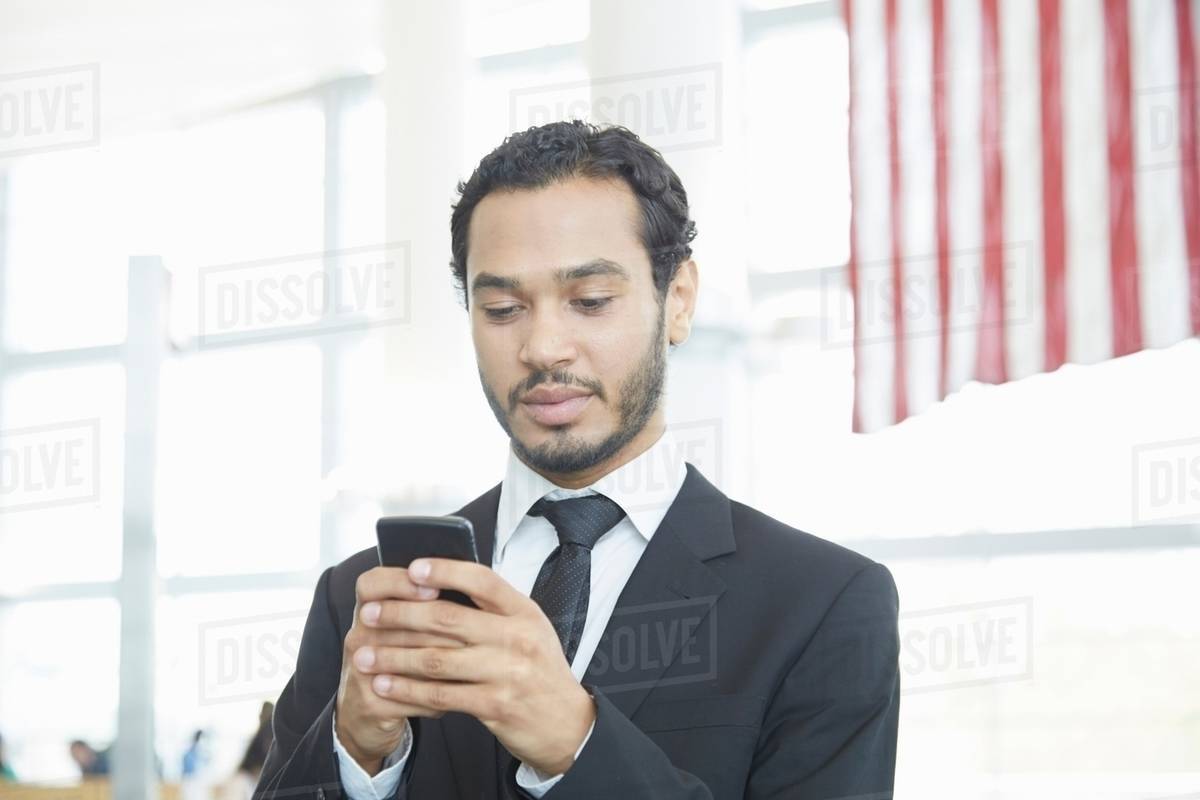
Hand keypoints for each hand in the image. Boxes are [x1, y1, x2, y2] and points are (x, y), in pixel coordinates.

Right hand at [335, 566, 463, 774]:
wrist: (363, 710)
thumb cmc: (395, 659)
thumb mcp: (402, 628)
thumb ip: (426, 607)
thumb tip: (471, 590)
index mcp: (368, 611)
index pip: (372, 584)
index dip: (400, 583)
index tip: (433, 588)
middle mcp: (359, 636)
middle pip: (395, 622)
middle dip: (438, 626)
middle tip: (471, 628)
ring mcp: (360, 671)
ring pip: (405, 660)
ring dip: (443, 661)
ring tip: (472, 661)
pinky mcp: (369, 703)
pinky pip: (410, 697)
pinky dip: (437, 697)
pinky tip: (456, 694)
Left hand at [355, 558, 596, 775]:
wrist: (567, 724)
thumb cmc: (539, 669)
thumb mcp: (529, 628)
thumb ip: (493, 609)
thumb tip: (437, 587)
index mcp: (524, 611)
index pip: (482, 580)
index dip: (445, 571)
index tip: (411, 568)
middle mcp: (517, 638)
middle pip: (448, 618)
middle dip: (400, 614)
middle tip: (368, 613)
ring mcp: (506, 673)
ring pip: (437, 659)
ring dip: (394, 656)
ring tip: (364, 654)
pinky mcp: (494, 705)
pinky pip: (441, 695)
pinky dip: (407, 690)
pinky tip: (385, 686)